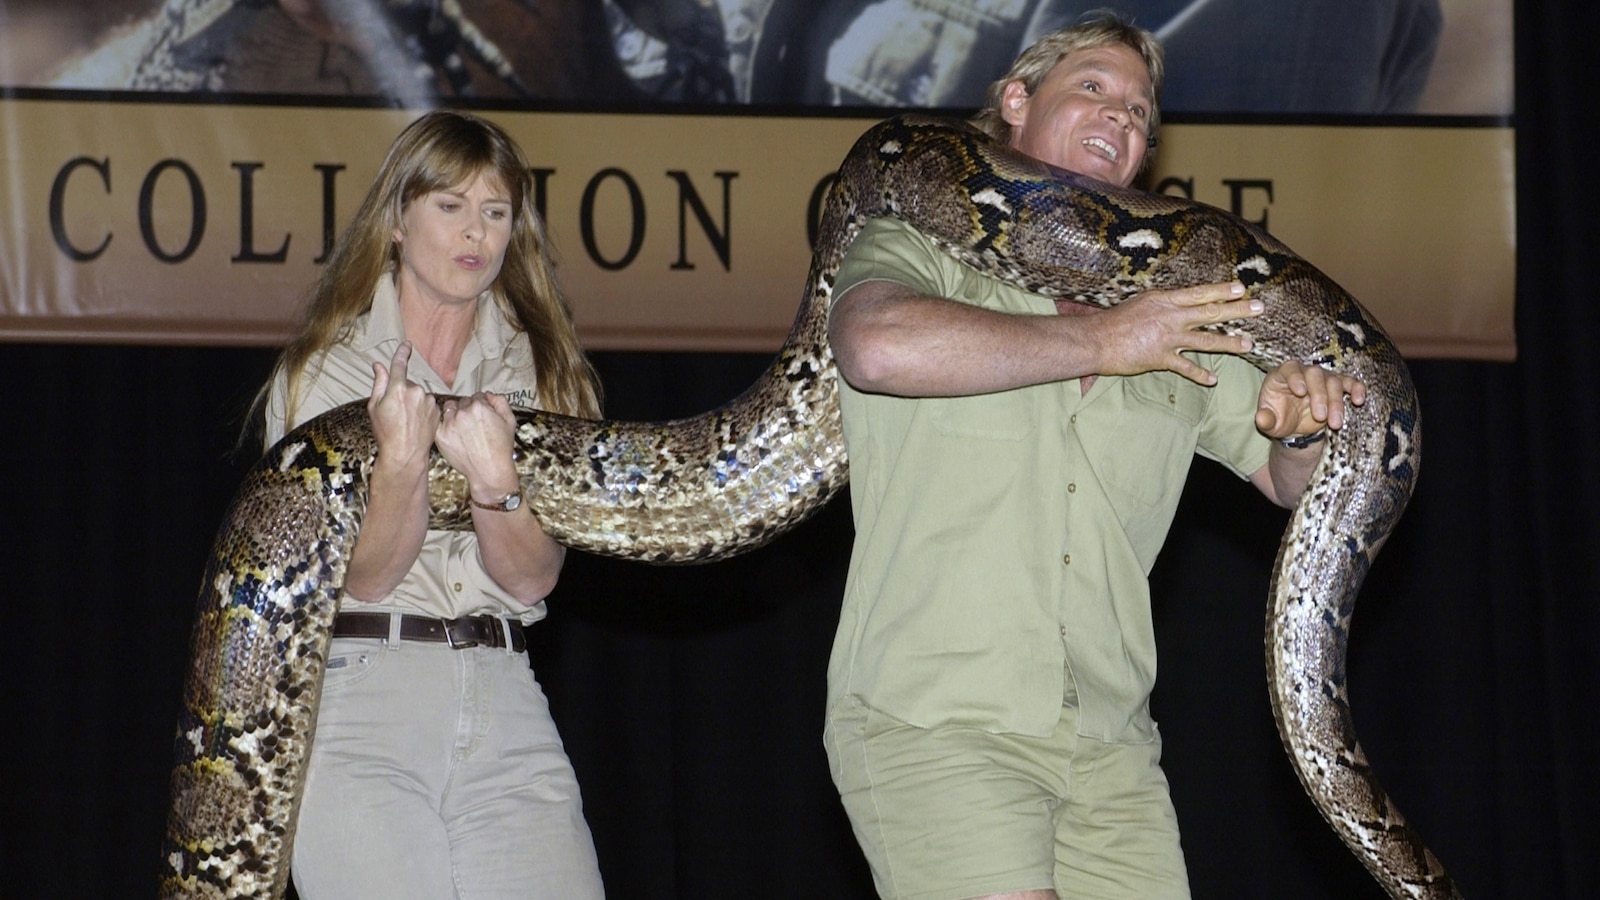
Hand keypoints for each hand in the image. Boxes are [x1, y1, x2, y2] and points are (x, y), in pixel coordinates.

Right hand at [368, 341, 438, 466]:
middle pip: (408, 384)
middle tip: (395, 412)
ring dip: (413, 402)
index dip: (402, 353)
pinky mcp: (437, 410)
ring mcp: (429, 401)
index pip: (399, 364)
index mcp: (397, 388)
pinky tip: (417, 423)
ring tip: (406, 420)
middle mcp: (416, 391)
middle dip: (402, 393)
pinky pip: (428, 404)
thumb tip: (379, 366)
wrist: (405, 453)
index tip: (407, 345)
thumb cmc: (386, 432)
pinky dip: (423, 410)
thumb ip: (379, 383)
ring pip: (419, 395)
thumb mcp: (375, 407)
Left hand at [434, 391, 518, 499]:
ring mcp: (450, 424)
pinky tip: (455, 434)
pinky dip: (445, 426)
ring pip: (449, 409)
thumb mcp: (510, 421)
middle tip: (473, 423)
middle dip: (467, 409)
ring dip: (454, 414)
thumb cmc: (501, 449)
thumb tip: (489, 395)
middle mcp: (462, 413)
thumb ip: (500, 402)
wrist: (489, 471)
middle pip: (462, 402)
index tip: (482, 414)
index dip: (481, 405)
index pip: (477, 396)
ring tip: (463, 428)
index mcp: (479, 407)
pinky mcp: (441, 436)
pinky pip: (439, 423)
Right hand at [1062, 281, 1261, 385]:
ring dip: (1230, 343)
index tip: (1242, 289)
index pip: (1200, 293)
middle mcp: (1171, 317)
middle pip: (1211, 313)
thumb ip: (1164, 304)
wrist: (1096, 339)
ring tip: (1248, 345)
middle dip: (1238, 311)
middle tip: (1259, 309)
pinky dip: (1200, 375)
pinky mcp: (1160, 359)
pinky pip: (1186, 368)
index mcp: (1165, 300)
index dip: (1223, 291)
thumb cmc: (1115, 320)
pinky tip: (1213, 379)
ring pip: (1206, 340)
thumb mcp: (1142, 302)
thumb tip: (1180, 302)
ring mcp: (1167, 338)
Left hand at [1254, 360, 1366, 440]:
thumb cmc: (1279, 418)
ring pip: (1333, 381)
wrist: (1295, 425)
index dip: (1296, 378)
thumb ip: (1265, 420)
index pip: (1290, 369)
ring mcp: (1322, 378)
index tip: (1300, 392)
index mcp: (1282, 375)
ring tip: (1335, 424)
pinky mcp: (1337, 387)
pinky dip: (1356, 389)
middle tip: (1320, 416)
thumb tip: (1261, 419)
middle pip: (1315, 374)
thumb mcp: (1269, 423)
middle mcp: (1304, 372)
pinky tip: (1359, 400)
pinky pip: (1350, 383)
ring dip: (1336, 402)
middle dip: (1319, 395)